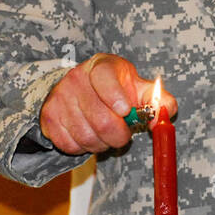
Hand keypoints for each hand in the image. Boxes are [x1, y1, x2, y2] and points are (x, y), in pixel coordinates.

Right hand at [39, 54, 177, 155]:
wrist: (80, 90)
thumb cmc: (116, 89)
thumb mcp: (137, 87)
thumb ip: (157, 99)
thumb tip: (166, 111)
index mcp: (102, 66)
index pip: (105, 78)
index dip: (116, 96)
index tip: (125, 111)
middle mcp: (77, 78)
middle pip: (101, 119)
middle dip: (118, 135)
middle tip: (123, 135)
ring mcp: (60, 97)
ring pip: (86, 136)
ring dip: (101, 144)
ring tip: (105, 134)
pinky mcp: (49, 117)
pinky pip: (70, 145)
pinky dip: (82, 148)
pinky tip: (88, 135)